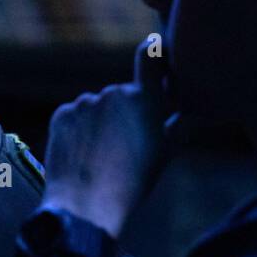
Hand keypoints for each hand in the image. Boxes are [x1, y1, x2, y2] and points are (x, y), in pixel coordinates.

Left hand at [40, 39, 168, 237]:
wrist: (85, 206)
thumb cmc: (132, 184)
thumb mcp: (165, 155)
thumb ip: (180, 125)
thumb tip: (195, 112)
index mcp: (144, 100)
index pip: (150, 55)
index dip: (154, 50)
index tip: (155, 50)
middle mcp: (113, 93)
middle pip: (122, 95)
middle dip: (125, 112)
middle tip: (125, 146)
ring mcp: (84, 102)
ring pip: (97, 107)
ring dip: (100, 123)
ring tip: (101, 157)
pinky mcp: (62, 114)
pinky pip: (75, 117)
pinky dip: (79, 131)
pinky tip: (82, 155)